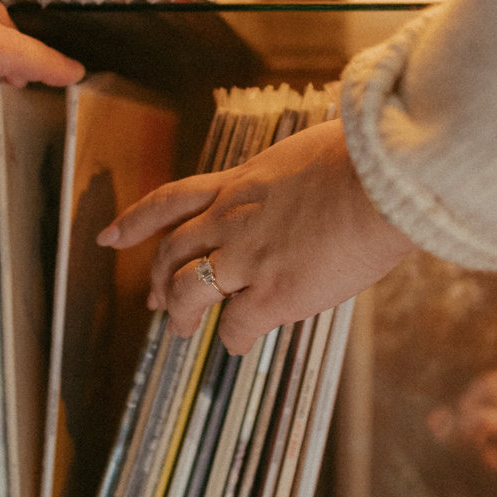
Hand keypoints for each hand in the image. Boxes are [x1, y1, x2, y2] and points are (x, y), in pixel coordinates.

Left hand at [96, 118, 416, 353]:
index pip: (173, 199)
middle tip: (154, 297)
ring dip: (180, 313)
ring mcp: (248, 258)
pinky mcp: (273, 294)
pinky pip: (236, 328)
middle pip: (172, 251)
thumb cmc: (367, 159)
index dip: (137, 220)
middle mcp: (232, 218)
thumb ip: (288, 178)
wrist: (385, 180)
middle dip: (158, 276)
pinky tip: (239, 343)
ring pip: (188, 290)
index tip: (112, 236)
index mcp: (242, 181)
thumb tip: (303, 184)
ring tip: (179, 328)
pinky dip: (233, 339)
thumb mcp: (308, 154)